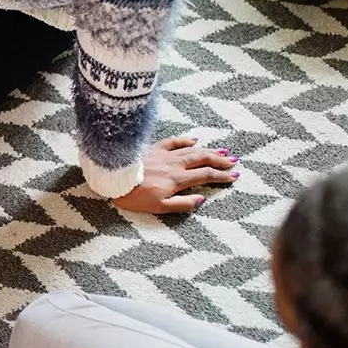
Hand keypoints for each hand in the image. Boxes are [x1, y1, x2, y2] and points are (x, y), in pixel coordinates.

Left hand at [113, 136, 239, 213]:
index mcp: (178, 179)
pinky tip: (194, 140)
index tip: (234, 177)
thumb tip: (201, 200)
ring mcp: (164, 154)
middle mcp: (175, 164)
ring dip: (209, 150)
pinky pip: (173, 141)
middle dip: (220, 161)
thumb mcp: (159, 207)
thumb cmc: (135, 196)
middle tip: (233, 162)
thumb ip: (182, 204)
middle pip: (203, 159)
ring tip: (222, 151)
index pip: (206, 176)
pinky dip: (185, 140)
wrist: (113, 179)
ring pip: (192, 149)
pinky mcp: (153, 148)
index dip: (222, 176)